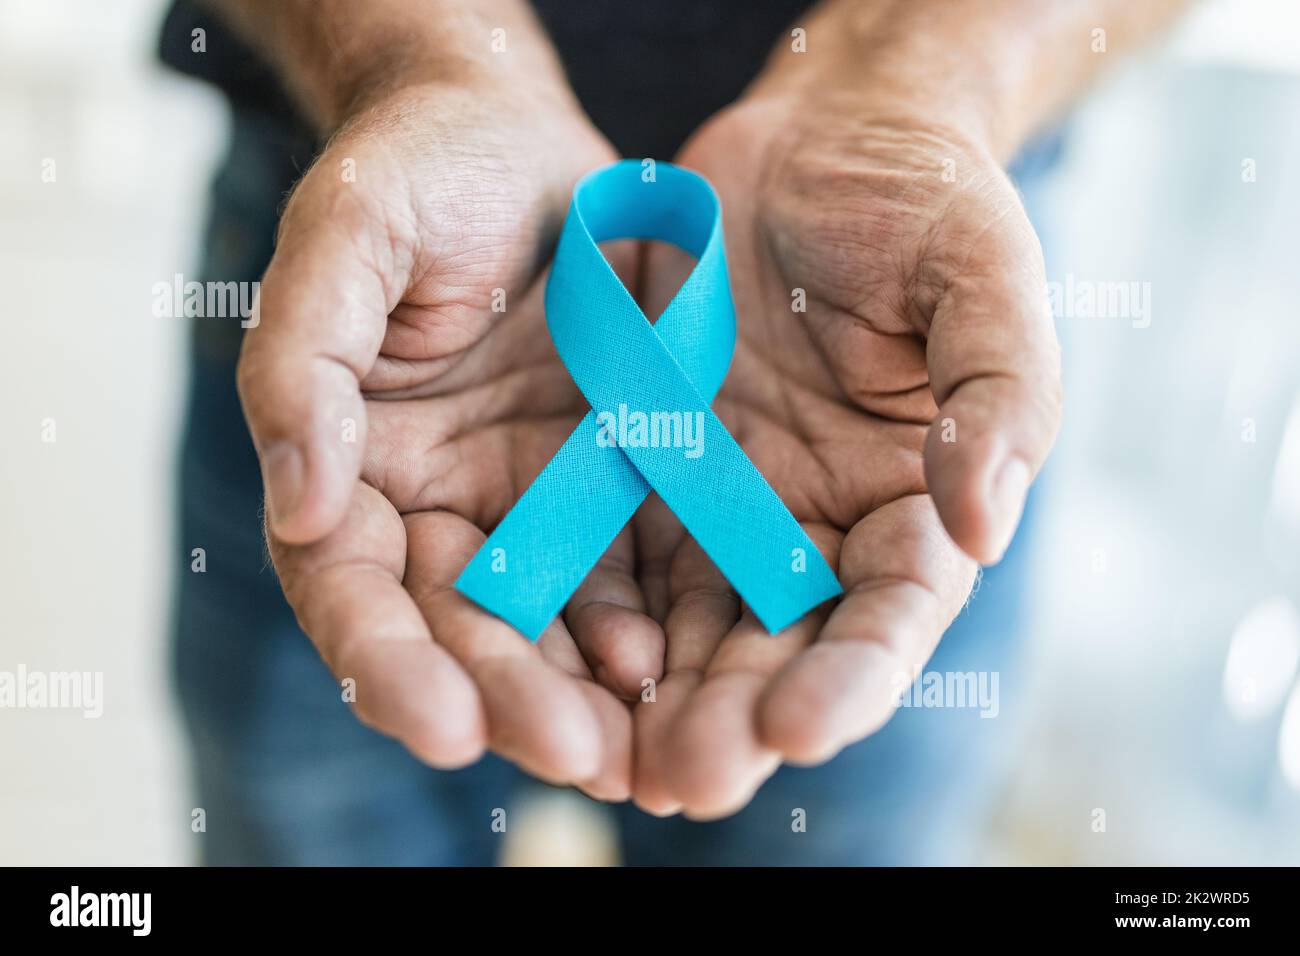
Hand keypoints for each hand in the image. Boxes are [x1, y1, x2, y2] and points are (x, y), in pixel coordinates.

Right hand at [236, 78, 651, 798]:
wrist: (520, 137)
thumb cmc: (417, 174)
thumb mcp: (345, 241)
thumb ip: (300, 364)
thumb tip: (294, 505)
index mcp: (350, 465)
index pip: (350, 588)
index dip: (386, 661)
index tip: (439, 723)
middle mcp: (436, 503)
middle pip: (458, 627)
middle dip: (508, 697)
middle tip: (573, 756)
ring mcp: (528, 500)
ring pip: (550, 619)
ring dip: (588, 690)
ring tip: (639, 748)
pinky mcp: (610, 483)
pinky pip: (630, 568)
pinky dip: (650, 625)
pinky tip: (682, 666)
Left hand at [630, 91, 1061, 816]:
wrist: (821, 137)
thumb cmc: (921, 201)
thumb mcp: (982, 279)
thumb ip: (998, 398)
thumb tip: (984, 526)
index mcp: (910, 497)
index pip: (892, 607)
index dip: (853, 673)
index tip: (802, 728)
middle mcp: (818, 520)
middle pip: (783, 639)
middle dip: (737, 713)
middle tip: (686, 780)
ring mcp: (729, 499)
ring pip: (691, 617)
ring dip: (654, 693)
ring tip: (612, 759)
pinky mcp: (651, 465)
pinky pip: (614, 546)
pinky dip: (587, 609)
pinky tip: (551, 660)